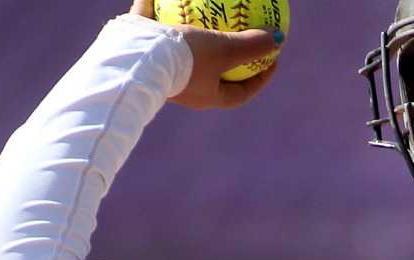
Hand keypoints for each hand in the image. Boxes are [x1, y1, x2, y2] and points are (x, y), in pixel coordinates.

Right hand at [128, 1, 283, 109]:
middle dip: (229, 58)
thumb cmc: (184, 58)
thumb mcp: (225, 50)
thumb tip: (279, 39)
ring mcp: (162, 67)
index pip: (239, 93)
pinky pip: (155, 22)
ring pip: (183, 46)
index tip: (273, 61)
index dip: (258, 80)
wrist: (134, 58)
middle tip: (246, 38)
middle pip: (213, 72)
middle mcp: (184, 86)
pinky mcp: (141, 45)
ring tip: (208, 11)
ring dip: (196, 30)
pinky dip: (162, 7)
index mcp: (204, 96)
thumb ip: (252, 46)